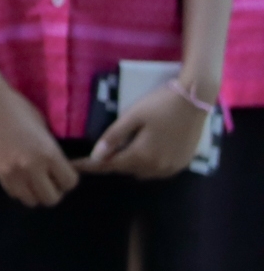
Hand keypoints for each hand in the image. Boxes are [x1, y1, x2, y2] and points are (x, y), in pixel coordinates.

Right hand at [0, 80, 77, 206]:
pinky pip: (15, 195)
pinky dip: (21, 190)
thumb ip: (52, 151)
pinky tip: (20, 176)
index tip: (63, 170)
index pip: (70, 183)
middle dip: (54, 189)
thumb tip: (58, 167)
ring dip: (36, 192)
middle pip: (52, 198)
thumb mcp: (44, 129)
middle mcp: (32, 168)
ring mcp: (13, 173)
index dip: (68, 178)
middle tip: (50, 177)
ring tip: (34, 178)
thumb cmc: (20, 109)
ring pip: (33, 201)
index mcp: (49, 154)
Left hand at [77, 84, 208, 178]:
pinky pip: (157, 170)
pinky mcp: (183, 162)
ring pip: (142, 172)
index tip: (74, 166)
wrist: (195, 99)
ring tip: (119, 150)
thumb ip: (114, 136)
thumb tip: (96, 156)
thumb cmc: (161, 104)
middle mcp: (157, 167)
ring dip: (129, 164)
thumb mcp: (133, 116)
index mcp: (142, 156)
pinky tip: (143, 151)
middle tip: (97, 152)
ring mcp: (172, 167)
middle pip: (126, 169)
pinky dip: (146, 164)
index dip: (90, 165)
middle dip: (110, 162)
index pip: (109, 165)